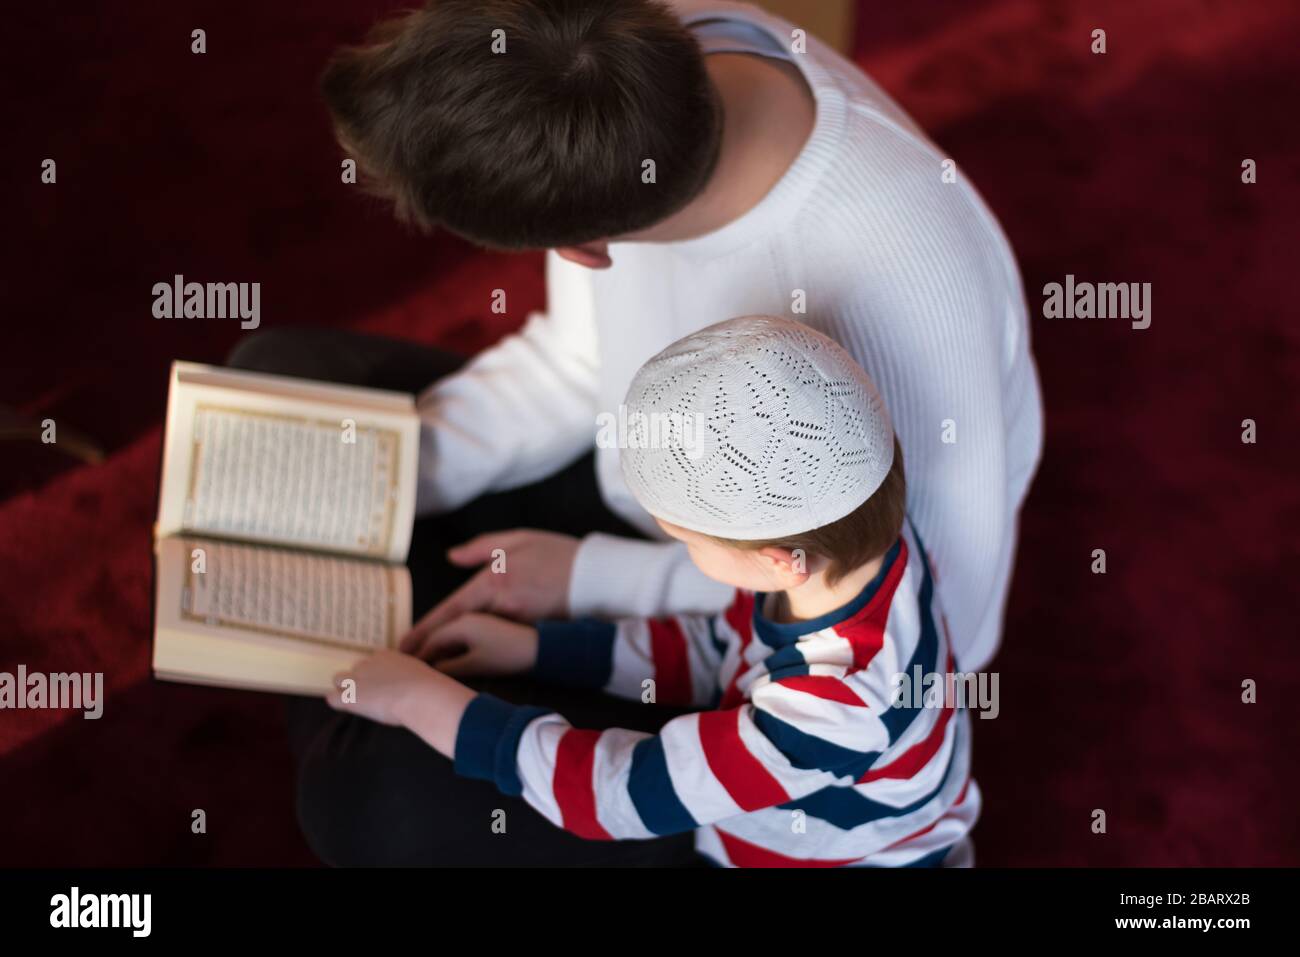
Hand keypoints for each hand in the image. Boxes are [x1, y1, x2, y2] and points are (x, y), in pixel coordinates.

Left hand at [326, 650, 474, 756]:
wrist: (421, 695)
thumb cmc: (431, 689)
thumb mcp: (428, 677)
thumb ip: (423, 680)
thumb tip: (441, 692)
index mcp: (389, 656)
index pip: (375, 662)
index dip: (377, 676)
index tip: (385, 687)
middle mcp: (370, 662)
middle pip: (355, 668)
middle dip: (359, 681)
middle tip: (371, 696)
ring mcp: (357, 678)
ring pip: (338, 679)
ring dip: (345, 689)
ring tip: (356, 703)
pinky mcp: (349, 696)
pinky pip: (332, 698)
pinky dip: (337, 703)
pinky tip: (346, 710)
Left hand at [400, 529, 577, 651]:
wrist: (601, 576)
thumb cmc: (561, 554)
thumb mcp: (521, 539)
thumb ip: (483, 547)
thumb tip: (452, 556)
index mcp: (495, 579)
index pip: (451, 608)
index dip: (425, 628)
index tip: (405, 644)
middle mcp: (501, 604)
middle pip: (457, 629)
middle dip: (430, 645)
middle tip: (407, 660)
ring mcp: (516, 622)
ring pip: (476, 638)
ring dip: (452, 649)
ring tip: (427, 660)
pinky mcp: (531, 634)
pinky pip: (498, 641)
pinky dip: (480, 650)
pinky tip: (466, 657)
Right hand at [407, 612, 538, 677]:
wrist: (543, 647)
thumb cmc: (511, 656)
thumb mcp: (477, 664)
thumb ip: (450, 665)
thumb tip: (431, 667)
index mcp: (463, 622)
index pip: (432, 634)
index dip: (416, 646)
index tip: (401, 657)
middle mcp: (469, 617)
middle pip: (438, 630)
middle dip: (421, 643)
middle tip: (402, 657)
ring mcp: (479, 622)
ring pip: (449, 632)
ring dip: (435, 644)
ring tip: (418, 659)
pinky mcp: (487, 629)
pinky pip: (460, 634)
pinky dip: (449, 645)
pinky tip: (445, 656)